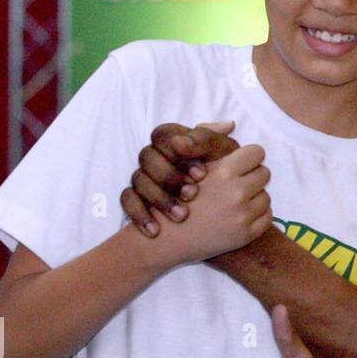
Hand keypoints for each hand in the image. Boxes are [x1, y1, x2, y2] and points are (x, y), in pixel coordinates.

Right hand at [121, 121, 240, 235]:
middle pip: (148, 157)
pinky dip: (140, 215)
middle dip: (171, 178)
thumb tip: (228, 126)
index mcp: (173, 138)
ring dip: (160, 199)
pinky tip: (156, 231)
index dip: (182, 152)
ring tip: (182, 216)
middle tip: (194, 194)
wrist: (217, 205)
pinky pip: (127, 201)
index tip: (203, 173)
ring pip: (139, 180)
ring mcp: (142, 174)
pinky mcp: (134, 195)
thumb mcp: (223, 155)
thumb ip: (221, 141)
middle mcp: (154, 154)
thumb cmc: (223, 171)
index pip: (164, 135)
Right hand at [146, 144, 271, 267]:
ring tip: (232, 203)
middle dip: (251, 178)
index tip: (238, 166)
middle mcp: (236, 193)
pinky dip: (256, 217)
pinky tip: (237, 217)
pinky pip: (267, 217)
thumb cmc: (174, 195)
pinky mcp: (246, 234)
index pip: (257, 152)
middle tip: (234, 186)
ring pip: (266, 196)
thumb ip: (208, 139)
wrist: (166, 238)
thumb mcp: (186, 162)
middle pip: (264, 173)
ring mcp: (242, 216)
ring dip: (253, 198)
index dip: (247, 158)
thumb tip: (231, 124)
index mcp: (224, 171)